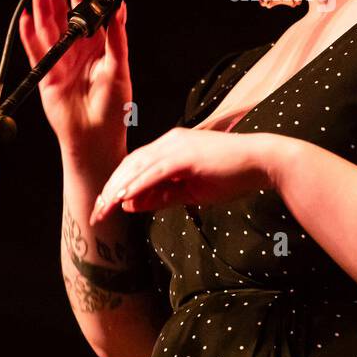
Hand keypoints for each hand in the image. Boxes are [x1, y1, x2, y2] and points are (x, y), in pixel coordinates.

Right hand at [17, 0, 131, 168]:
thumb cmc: (113, 109)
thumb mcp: (120, 68)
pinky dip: (29, 35)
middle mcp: (77, 51)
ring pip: (47, 28)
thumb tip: (120, 7)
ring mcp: (60, 62)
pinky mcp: (47, 75)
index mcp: (98, 47)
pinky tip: (25, 18)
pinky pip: (35, 51)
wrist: (96, 139)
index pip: (87, 11)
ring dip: (40, 6)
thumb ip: (118, 38)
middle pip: (61, 14)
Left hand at [90, 128, 284, 225]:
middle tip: (95, 214)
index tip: (104, 207)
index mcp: (170, 146)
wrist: (261, 163)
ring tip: (103, 209)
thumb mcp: (190, 192)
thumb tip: (129, 204)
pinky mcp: (186, 155)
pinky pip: (155, 172)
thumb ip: (160, 197)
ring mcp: (177, 146)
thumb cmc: (231, 176)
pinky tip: (123, 198)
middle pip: (130, 165)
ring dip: (117, 190)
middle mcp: (170, 141)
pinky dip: (137, 185)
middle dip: (110, 190)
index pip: (134, 165)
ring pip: (138, 168)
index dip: (116, 186)